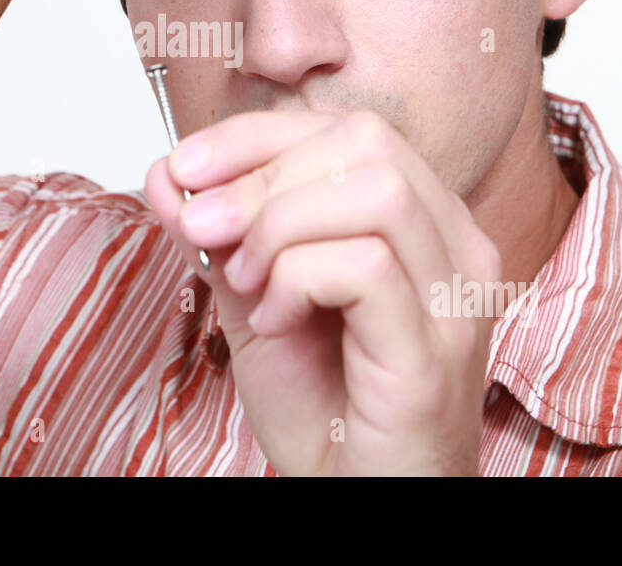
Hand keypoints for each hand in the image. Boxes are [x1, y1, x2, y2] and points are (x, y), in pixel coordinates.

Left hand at [145, 110, 501, 474]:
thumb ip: (220, 230)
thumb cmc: (321, 403)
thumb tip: (166, 169)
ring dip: (281, 225)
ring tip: (249, 281)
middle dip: (262, 173)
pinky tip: (276, 321)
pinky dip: (297, 279)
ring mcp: (453, 296)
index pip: (348, 128)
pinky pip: (363, 265)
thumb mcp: (253, 295)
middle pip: (366, 141)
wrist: (351, 494)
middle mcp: (454, 245)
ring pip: (374, 189)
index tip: (184, 167)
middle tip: (206, 229)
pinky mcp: (433, 349)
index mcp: (421, 219)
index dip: (255, 135)